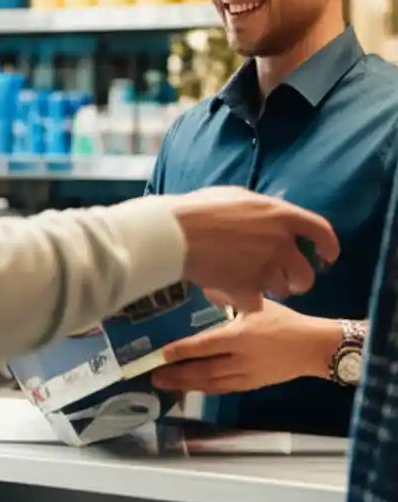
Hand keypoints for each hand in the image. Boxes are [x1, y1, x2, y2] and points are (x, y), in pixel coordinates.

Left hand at [150, 298, 339, 393]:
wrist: (315, 347)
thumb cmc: (286, 321)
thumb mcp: (257, 305)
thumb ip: (230, 299)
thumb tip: (206, 285)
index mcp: (240, 336)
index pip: (204, 345)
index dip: (181, 351)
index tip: (161, 354)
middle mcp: (241, 358)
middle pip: (203, 370)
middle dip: (177, 375)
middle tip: (152, 377)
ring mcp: (247, 375)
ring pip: (211, 383)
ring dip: (186, 385)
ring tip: (165, 384)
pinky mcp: (253, 385)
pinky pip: (224, 389)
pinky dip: (205, 389)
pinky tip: (191, 388)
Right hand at [167, 186, 338, 311]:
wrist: (172, 234)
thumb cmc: (197, 210)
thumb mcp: (235, 197)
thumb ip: (260, 210)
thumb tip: (270, 215)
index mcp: (280, 216)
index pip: (321, 232)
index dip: (328, 247)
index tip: (326, 258)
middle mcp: (279, 243)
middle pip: (305, 273)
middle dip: (298, 281)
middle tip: (287, 283)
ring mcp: (264, 268)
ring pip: (282, 290)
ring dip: (270, 290)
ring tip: (251, 286)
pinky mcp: (246, 290)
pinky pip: (255, 304)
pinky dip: (243, 301)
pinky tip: (229, 294)